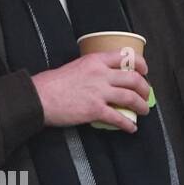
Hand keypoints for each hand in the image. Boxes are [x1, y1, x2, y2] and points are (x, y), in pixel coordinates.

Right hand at [31, 50, 150, 133]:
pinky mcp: (95, 110)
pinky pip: (119, 118)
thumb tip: (102, 79)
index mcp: (94, 61)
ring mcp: (99, 92)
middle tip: (146, 94)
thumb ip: (91, 70)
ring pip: (131, 98)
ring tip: (143, 111)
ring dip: (141, 106)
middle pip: (133, 79)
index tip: (144, 70)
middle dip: (145, 88)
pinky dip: (128, 125)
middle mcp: (100, 74)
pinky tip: (131, 128)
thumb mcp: (74, 66)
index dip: (140, 64)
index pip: (126, 56)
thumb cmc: (50, 83)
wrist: (38, 98)